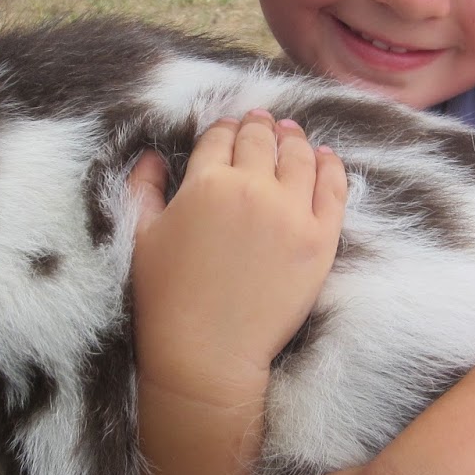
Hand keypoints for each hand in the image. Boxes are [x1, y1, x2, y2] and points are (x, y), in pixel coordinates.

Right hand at [128, 109, 348, 407]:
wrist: (208, 353)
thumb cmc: (165, 299)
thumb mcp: (140, 236)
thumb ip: (142, 187)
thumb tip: (153, 156)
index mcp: (205, 184)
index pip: (220, 138)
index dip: (224, 128)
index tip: (229, 126)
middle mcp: (252, 188)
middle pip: (261, 140)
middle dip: (259, 126)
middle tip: (263, 120)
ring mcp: (292, 213)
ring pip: (299, 156)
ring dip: (294, 138)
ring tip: (292, 133)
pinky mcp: (321, 239)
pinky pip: (334, 188)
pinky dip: (330, 165)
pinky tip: (325, 158)